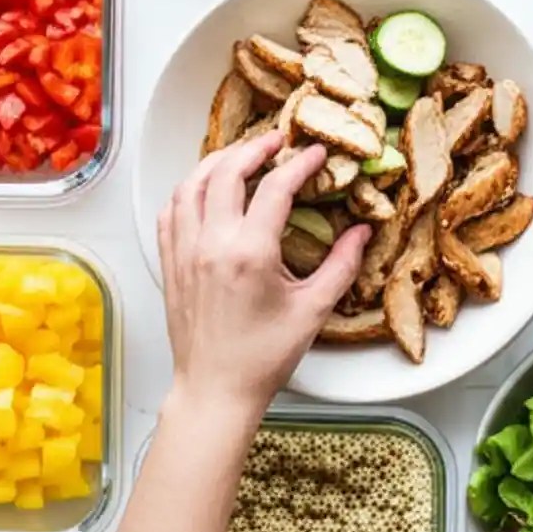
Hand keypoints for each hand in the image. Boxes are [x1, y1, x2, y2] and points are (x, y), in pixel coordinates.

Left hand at [156, 130, 371, 413]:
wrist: (215, 390)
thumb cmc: (264, 357)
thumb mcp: (313, 310)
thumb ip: (342, 265)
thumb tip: (362, 231)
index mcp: (249, 252)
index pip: (276, 187)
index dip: (300, 164)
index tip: (316, 154)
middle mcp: (211, 244)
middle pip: (227, 171)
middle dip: (254, 148)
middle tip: (277, 141)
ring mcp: (185, 252)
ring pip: (191, 185)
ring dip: (216, 162)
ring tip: (239, 155)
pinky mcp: (171, 264)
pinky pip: (171, 211)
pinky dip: (188, 190)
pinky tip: (204, 189)